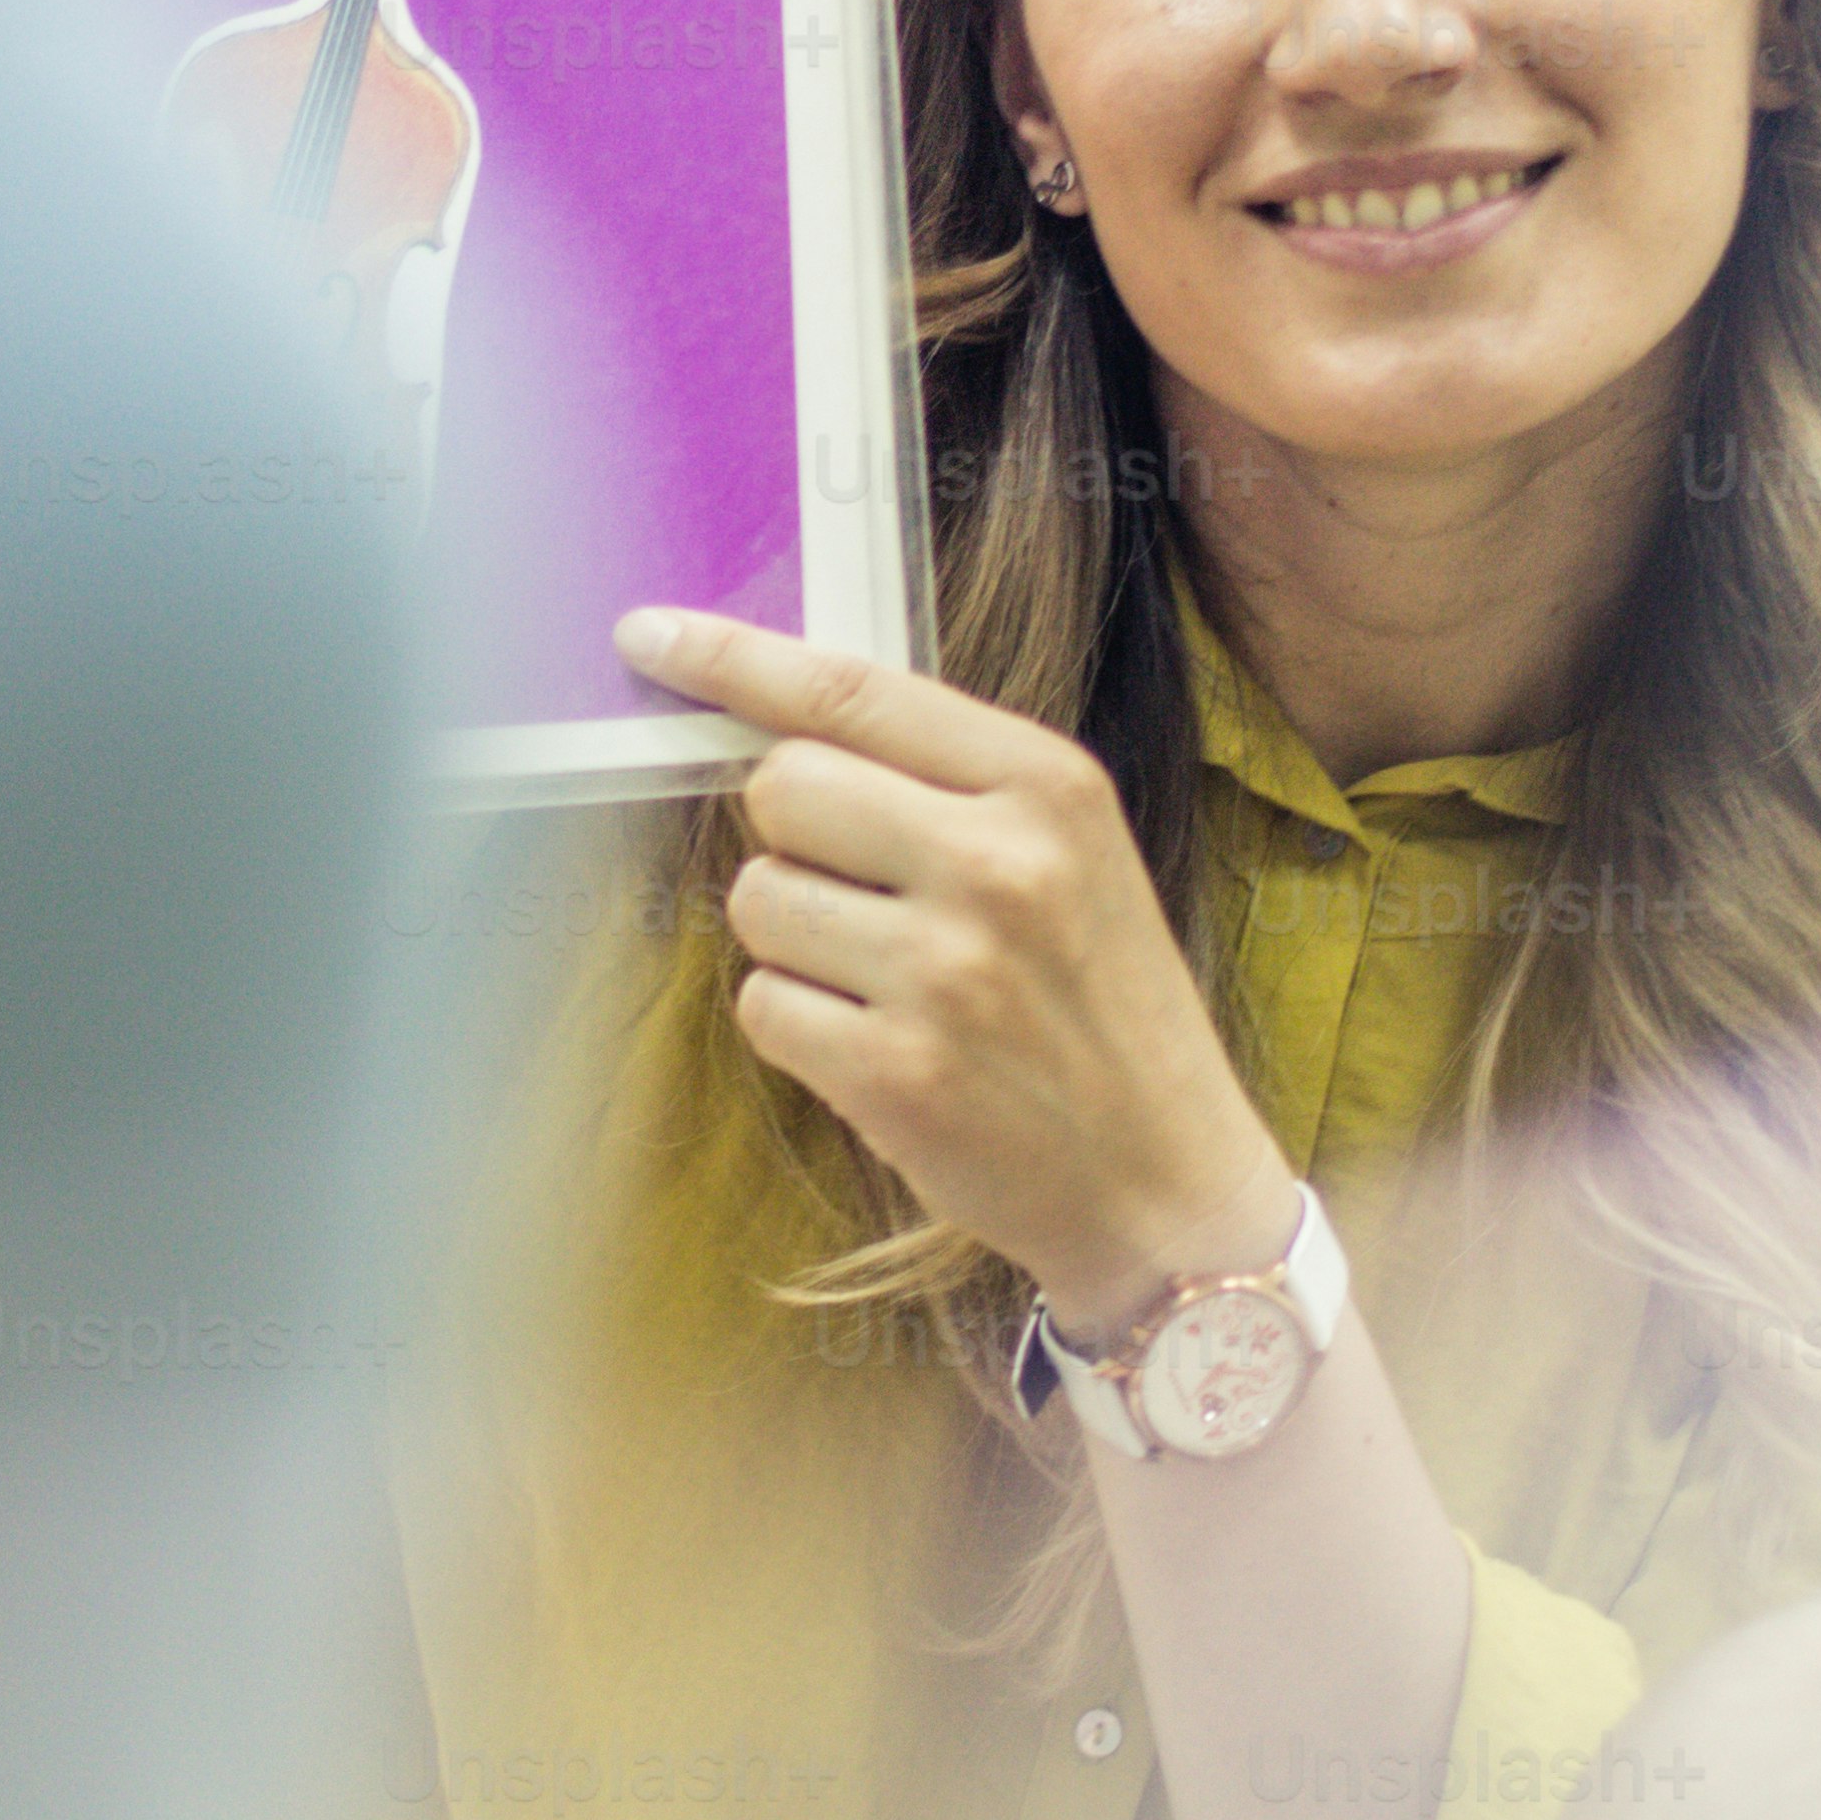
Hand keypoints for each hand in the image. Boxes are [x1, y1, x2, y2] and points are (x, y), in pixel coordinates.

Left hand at [612, 604, 1293, 1318]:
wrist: (1166, 1182)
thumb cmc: (1102, 1007)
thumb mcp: (1073, 852)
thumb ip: (946, 779)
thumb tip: (780, 721)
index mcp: (1047, 786)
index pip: (850, 691)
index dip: (734, 659)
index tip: (654, 636)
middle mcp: (998, 864)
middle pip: (780, 788)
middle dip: (794, 839)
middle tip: (864, 897)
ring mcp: (945, 972)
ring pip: (756, 899)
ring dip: (796, 943)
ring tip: (889, 986)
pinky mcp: (895, 1073)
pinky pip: (762, 1005)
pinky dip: (800, 1030)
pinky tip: (879, 1051)